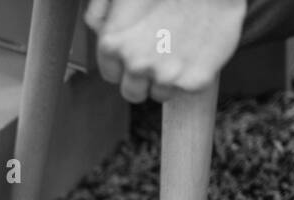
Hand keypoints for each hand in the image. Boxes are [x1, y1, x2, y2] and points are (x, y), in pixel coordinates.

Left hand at [84, 0, 246, 102]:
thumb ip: (102, 12)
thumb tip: (94, 26)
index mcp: (112, 44)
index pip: (112, 74)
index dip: (127, 65)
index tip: (141, 53)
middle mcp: (135, 64)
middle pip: (132, 92)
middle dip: (144, 78)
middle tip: (163, 54)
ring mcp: (165, 75)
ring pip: (161, 93)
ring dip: (170, 78)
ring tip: (183, 48)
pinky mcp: (193, 81)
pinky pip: (189, 89)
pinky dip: (195, 74)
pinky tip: (199, 51)